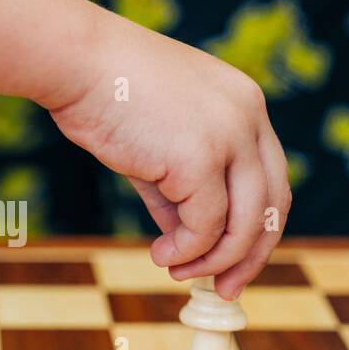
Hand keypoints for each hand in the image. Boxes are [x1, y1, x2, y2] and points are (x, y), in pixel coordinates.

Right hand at [46, 12, 289, 299]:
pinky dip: (187, 252)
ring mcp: (230, 136)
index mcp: (244, 103)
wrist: (75, 60)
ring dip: (215, 261)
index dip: (255, 226)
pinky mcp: (202, 158)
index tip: (232, 260)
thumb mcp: (155, 141)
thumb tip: (184, 237)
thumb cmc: (102, 91)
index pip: (270, 178)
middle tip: (225, 288)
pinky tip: (161, 255)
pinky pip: (206, 227)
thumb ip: (177, 186)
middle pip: (273, 204)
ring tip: (177, 271)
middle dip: (250, 255)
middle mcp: (248, 117)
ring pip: (246, 223)